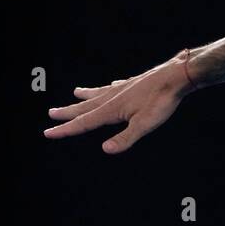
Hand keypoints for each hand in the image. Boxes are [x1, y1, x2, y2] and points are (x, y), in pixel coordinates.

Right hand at [43, 52, 195, 153]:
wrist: (177, 76)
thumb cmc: (162, 101)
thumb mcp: (145, 124)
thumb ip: (126, 138)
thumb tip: (105, 149)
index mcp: (112, 109)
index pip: (84, 123)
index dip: (66, 129)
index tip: (47, 132)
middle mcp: (113, 97)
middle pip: (86, 107)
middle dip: (69, 112)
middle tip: (51, 113)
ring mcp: (125, 88)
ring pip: (100, 93)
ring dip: (86, 95)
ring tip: (76, 92)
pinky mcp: (136, 83)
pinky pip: (117, 86)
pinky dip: (109, 87)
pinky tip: (111, 85)